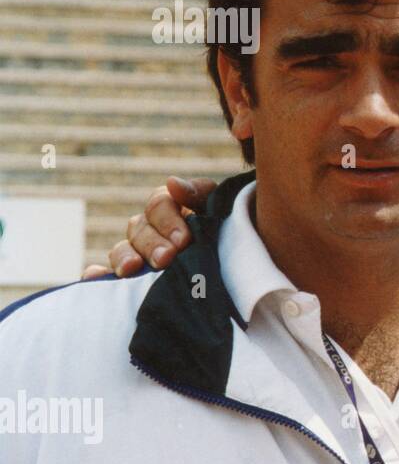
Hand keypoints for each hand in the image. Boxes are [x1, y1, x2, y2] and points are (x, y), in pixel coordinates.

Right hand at [81, 177, 217, 277]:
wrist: (238, 269)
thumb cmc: (229, 235)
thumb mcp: (220, 211)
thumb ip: (200, 194)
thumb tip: (172, 183)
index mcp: (173, 208)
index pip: (159, 205)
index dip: (169, 221)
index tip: (184, 240)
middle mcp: (151, 229)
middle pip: (139, 228)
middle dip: (152, 244)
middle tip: (167, 258)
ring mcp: (139, 254)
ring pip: (122, 250)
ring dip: (124, 257)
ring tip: (133, 268)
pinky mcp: (131, 279)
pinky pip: (105, 276)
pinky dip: (97, 275)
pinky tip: (95, 277)